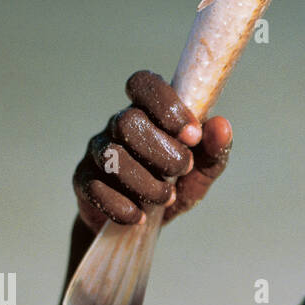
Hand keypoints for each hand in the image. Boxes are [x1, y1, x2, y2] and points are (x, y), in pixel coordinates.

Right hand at [73, 70, 231, 231]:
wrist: (146, 221)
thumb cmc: (178, 183)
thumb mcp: (204, 168)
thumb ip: (216, 148)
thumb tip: (221, 125)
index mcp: (149, 111)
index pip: (144, 83)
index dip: (167, 106)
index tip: (192, 135)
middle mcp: (119, 123)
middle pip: (128, 122)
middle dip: (163, 151)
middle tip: (183, 168)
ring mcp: (98, 150)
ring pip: (113, 156)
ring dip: (147, 183)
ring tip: (167, 198)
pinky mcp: (83, 179)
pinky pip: (95, 187)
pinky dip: (122, 205)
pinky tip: (140, 215)